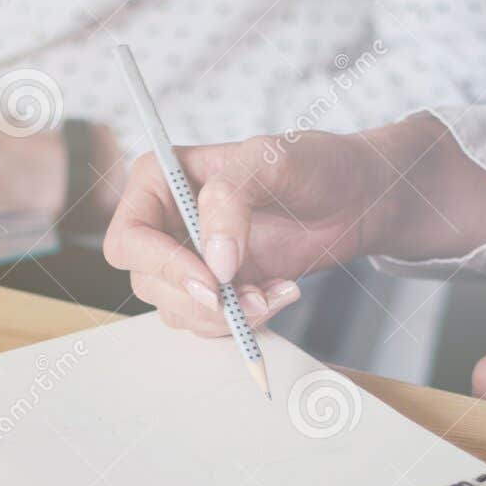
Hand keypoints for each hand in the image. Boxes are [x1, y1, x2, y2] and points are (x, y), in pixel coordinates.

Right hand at [103, 117, 485, 336]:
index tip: (212, 281)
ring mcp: (190, 260)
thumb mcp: (272, 161)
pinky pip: (212, 324)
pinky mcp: (218, 289)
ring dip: (230, 316)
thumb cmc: (315, 163)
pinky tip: (280, 293)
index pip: (129, 239)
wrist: (356, 197)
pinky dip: (248, 322)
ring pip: (180, 313)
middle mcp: (165, 224)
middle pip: (150, 285)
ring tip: (277, 291)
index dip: (163, 267)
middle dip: (204, 301)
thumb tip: (214, 263)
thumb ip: (231, 199)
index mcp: (160, 180)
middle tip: (251, 297)